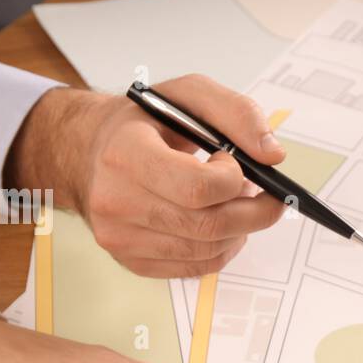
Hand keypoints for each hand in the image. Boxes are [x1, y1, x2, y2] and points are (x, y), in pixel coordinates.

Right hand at [7, 74, 285, 277]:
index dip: (233, 180)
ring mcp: (120, 238)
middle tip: (269, 197)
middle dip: (254, 213)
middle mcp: (115, 201)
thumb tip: (273, 155)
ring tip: (236, 204)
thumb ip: (237, 113)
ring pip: (207, 251)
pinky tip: (219, 225)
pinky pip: (195, 268)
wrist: (89, 152)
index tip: (235, 164)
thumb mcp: (188, 95)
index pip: (197, 188)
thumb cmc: (144, 124)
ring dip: (240, 230)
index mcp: (125, 153)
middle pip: (208, 226)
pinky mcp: (132, 261)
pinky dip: (221, 249)